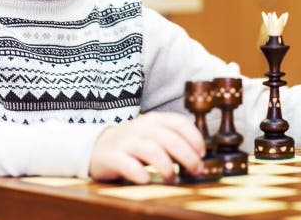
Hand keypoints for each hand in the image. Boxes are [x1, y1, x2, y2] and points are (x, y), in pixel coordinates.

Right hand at [89, 112, 204, 183]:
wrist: (98, 146)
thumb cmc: (134, 143)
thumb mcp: (154, 135)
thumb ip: (173, 141)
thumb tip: (198, 156)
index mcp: (154, 120)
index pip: (179, 123)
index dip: (194, 138)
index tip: (202, 153)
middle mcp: (141, 127)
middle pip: (169, 139)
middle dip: (187, 156)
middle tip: (196, 170)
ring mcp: (126, 141)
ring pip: (151, 150)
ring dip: (167, 166)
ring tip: (173, 179)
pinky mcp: (113, 157)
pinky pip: (128, 165)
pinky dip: (140, 174)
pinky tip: (147, 180)